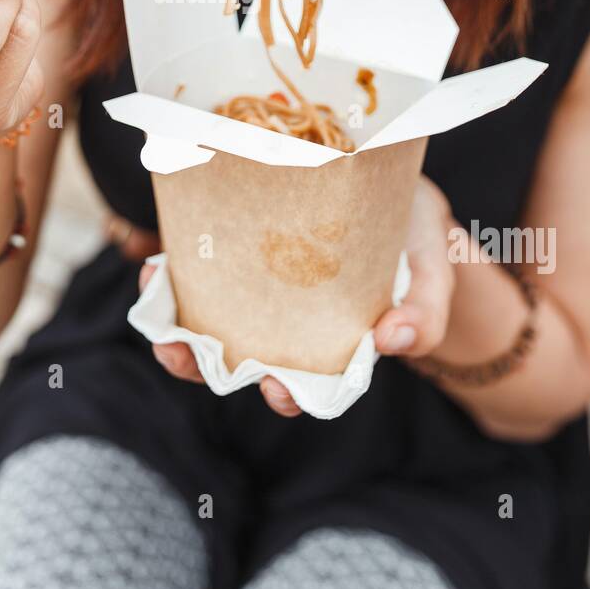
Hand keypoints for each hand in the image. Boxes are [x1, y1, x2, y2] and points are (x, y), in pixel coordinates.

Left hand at [141, 175, 455, 415]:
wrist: (400, 192)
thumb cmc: (420, 248)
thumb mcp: (434, 277)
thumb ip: (425, 314)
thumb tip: (394, 340)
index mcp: (332, 347)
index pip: (302, 386)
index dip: (284, 395)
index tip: (275, 389)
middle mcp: (285, 326)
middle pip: (235, 360)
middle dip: (200, 363)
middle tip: (180, 353)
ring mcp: (254, 290)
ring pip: (203, 319)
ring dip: (171, 320)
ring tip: (154, 305)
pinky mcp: (236, 248)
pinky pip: (195, 271)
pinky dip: (171, 274)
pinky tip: (157, 262)